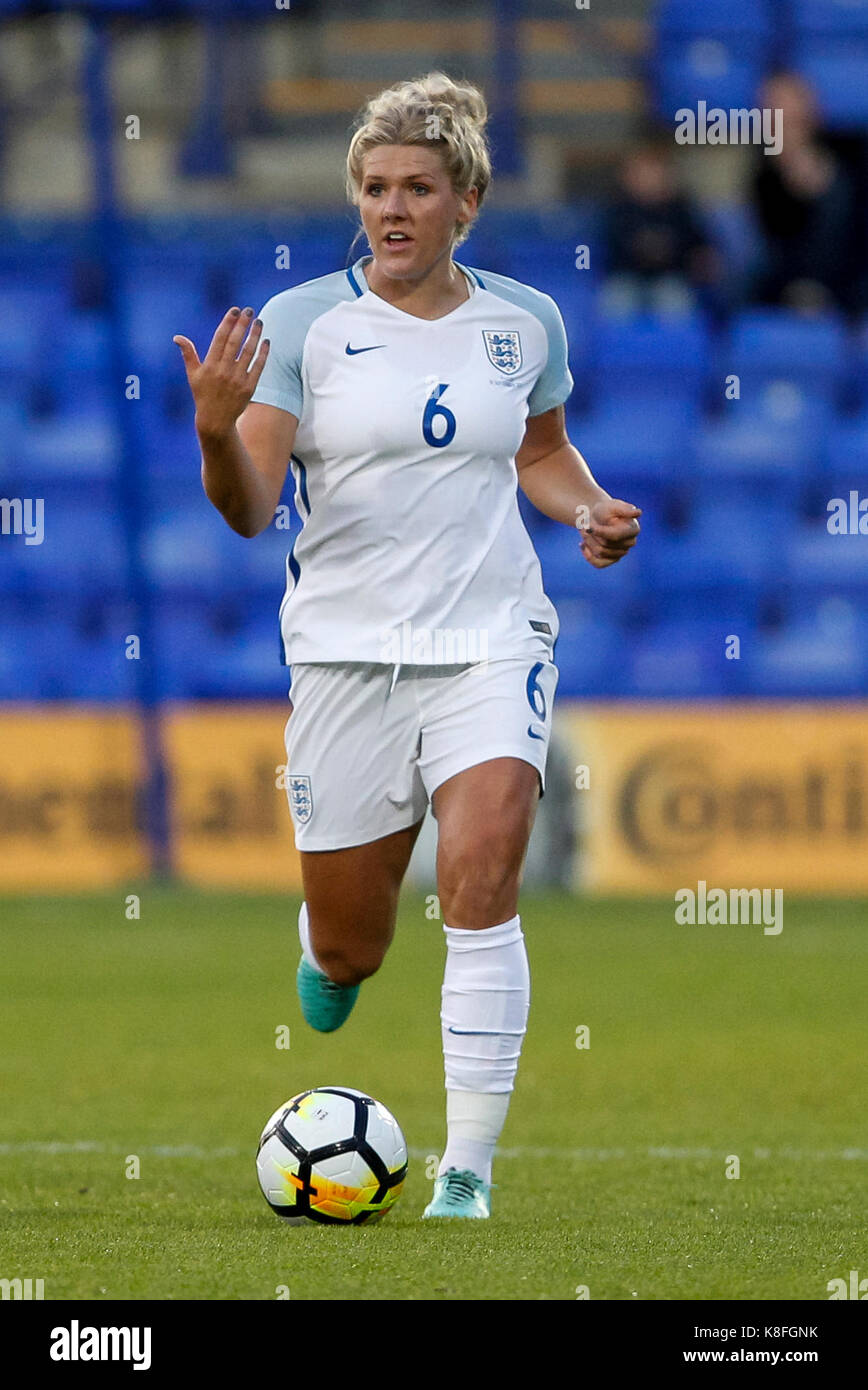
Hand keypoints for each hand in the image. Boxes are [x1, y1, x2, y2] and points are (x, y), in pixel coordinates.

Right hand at [173, 307, 269, 439]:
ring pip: (248, 352)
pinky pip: (258, 367)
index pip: (220, 338)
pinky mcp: (249, 388)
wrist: (215, 420)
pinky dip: (263, 353)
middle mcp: (223, 371)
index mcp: (209, 365)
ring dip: (255, 335)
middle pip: (235, 342)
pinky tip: (266, 341)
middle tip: (250, 310)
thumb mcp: (193, 374)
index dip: (228, 323)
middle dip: (243, 324)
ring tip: (260, 321)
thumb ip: (188, 354)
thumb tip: (177, 337)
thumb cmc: (203, 394)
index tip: (235, 310)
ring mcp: (237, 379)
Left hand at [579, 497, 640, 568]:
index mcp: (633, 529)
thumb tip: (638, 513)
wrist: (596, 517)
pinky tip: (582, 544)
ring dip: (588, 541)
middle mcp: (630, 542)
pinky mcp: (612, 560)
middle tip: (585, 524)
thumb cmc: (605, 510)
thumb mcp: (613, 505)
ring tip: (585, 531)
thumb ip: (624, 509)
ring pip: (600, 553)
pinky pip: (598, 564)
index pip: (615, 536)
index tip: (587, 525)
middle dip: (592, 535)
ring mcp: (622, 553)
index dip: (599, 532)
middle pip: (605, 545)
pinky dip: (588, 555)